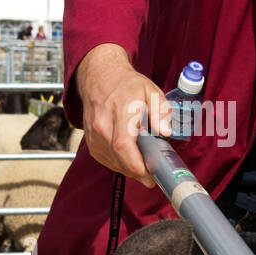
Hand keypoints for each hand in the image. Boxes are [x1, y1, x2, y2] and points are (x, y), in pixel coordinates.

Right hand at [75, 43, 172, 187]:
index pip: (123, 145)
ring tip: (142, 164)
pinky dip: (119, 164)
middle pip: (118, 159)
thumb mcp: (151, 91)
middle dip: (137, 172)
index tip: (150, 176)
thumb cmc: (127, 85)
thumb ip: (161, 111)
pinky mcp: (90, 142)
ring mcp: (93, 135)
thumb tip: (165, 131)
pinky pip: (106, 160)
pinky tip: (129, 159)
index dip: (136, 165)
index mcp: (120, 112)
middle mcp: (102, 125)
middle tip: (152, 176)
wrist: (100, 78)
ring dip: (129, 169)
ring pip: (112, 162)